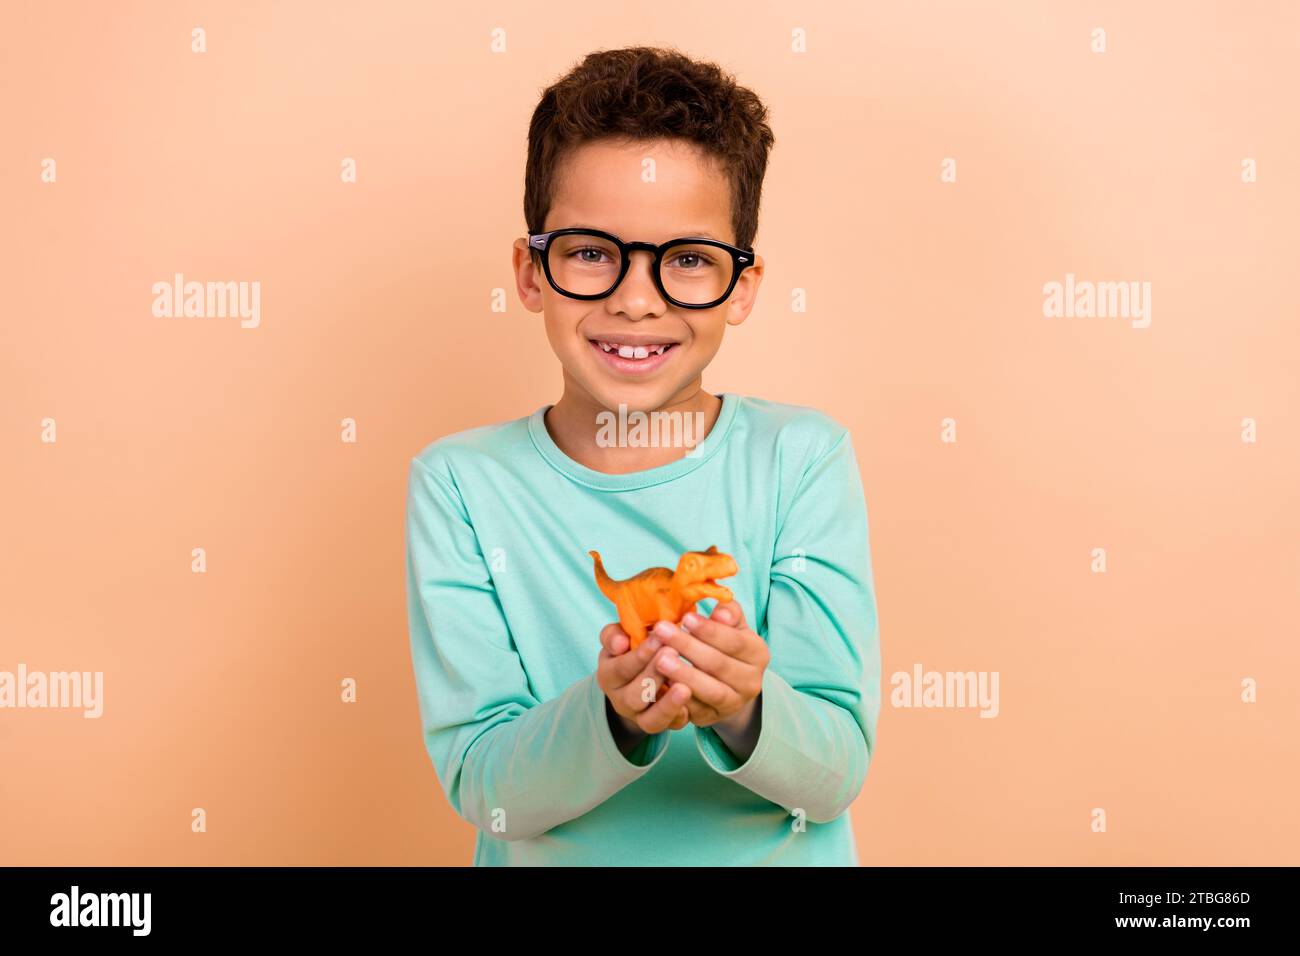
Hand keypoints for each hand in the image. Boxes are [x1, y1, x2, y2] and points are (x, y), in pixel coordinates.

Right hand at [596, 622, 691, 737]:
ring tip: (684, 687)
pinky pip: (670, 726)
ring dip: (668, 704)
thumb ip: (613, 635)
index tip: (658, 638)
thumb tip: (620, 643)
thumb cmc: (630, 650)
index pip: (621, 669)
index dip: (640, 655)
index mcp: (608, 677)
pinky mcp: (661, 724)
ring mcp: (640, 717)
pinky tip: (692, 700)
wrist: (638, 675)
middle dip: (653, 677)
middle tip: (673, 654)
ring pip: (650, 719)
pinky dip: (680, 715)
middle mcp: (621, 701)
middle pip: (633, 697)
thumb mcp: (618, 638)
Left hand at [650, 601, 766, 732]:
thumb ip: (728, 613)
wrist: (728, 683)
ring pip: (710, 691)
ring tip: (660, 659)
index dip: (710, 630)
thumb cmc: (724, 644)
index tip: (685, 618)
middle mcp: (751, 682)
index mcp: (758, 654)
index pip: (734, 641)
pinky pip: (695, 711)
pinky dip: (677, 698)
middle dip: (688, 647)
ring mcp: (734, 704)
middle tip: (661, 631)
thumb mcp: (731, 625)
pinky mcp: (713, 719)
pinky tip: (660, 683)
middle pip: (719, 665)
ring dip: (683, 675)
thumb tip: (721, 612)